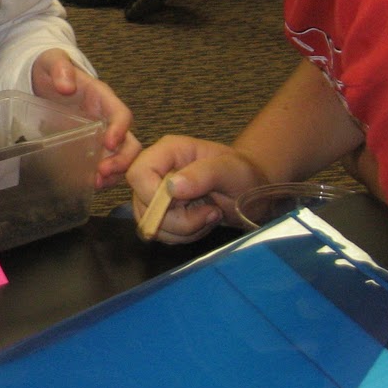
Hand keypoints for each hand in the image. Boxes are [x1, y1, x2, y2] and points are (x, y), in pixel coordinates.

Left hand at [29, 48, 140, 186]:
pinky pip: (103, 165)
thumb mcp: (52, 62)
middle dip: (122, 160)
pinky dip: (101, 177)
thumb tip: (66, 85)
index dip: (120, 129)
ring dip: (114, 174)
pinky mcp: (89, 148)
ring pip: (120, 158)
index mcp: (102, 98)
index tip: (109, 144)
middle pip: (129, 142)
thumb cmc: (51, 70)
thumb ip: (60, 68)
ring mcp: (100, 136)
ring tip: (96, 184)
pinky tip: (88, 186)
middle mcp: (106, 119)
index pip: (121, 114)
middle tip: (102, 173)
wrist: (43, 80)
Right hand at [126, 135, 267, 243]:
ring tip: (209, 215)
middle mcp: (157, 171)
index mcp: (168, 151)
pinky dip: (183, 236)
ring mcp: (156, 194)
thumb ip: (203, 175)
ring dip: (183, 229)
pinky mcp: (162, 213)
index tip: (186, 202)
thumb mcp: (231, 171)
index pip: (138, 174)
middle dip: (177, 219)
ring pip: (150, 223)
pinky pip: (160, 234)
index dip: (154, 195)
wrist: (249, 191)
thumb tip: (172, 188)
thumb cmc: (243, 174)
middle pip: (143, 204)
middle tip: (210, 212)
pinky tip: (202, 222)